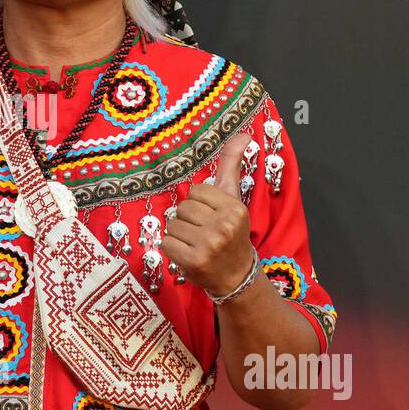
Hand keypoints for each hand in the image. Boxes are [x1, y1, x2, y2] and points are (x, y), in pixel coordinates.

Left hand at [160, 130, 255, 296]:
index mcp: (234, 208)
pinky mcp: (193, 260)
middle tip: (203, 233)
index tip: (211, 217)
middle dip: (189, 220)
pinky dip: (172, 249)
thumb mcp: (234, 198)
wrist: (237, 276)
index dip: (199, 204)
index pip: (196, 191)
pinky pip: (166, 242)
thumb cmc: (231, 233)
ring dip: (179, 235)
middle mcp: (223, 225)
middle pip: (183, 208)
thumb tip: (242, 133)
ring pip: (173, 224)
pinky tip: (188, 255)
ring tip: (196, 244)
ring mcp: (208, 244)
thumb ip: (232, 165)